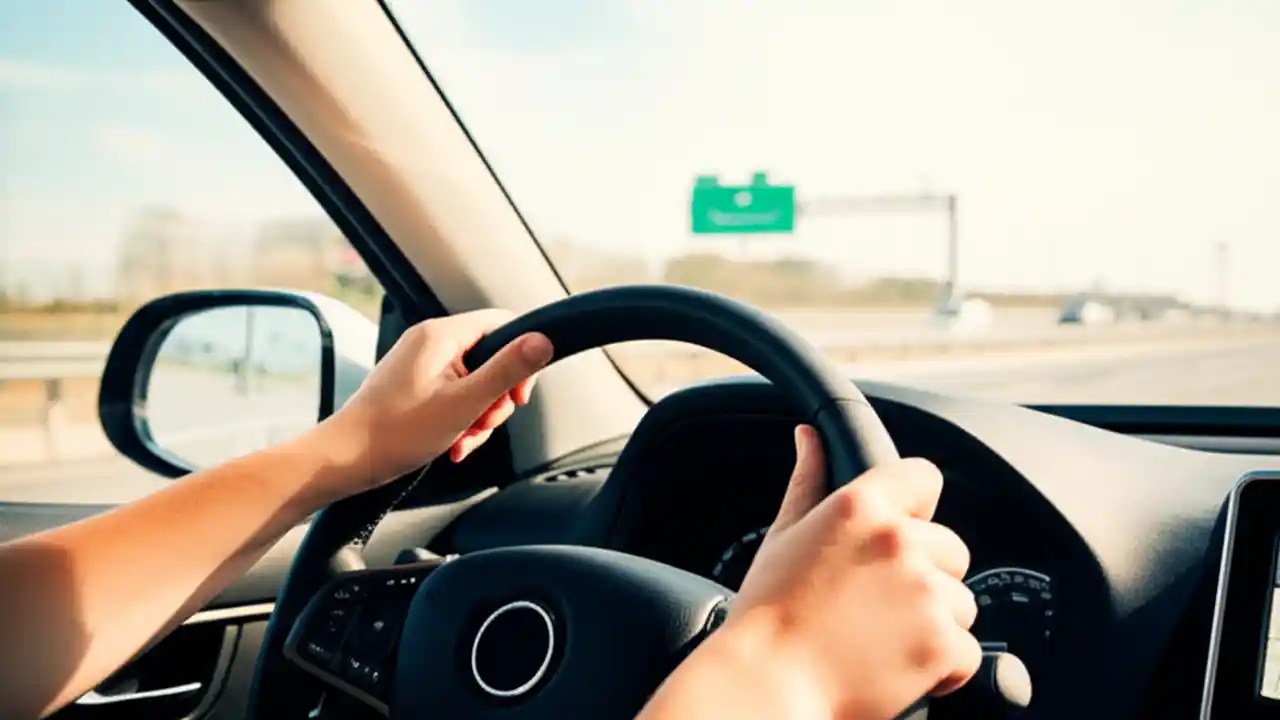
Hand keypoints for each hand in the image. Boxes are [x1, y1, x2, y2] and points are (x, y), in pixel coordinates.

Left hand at [315, 309, 551, 491]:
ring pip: (475, 383)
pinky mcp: (415, 385)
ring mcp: (421, 364)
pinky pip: (454, 395)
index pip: (502, 324)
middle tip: (483, 423)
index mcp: (441, 336)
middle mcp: (430, 342)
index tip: (518, 395)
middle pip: (491, 358)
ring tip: (462, 440)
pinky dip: (460, 420)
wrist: (345, 460)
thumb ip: (507, 371)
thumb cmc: (395, 433)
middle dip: (496, 399)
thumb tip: (543, 341)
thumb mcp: (464, 404)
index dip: (520, 359)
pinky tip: (452, 444)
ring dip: (478, 416)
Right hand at [723, 425, 980, 719]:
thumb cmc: (769, 615)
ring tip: (881, 639)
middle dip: (926, 576)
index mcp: (860, 507)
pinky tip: (896, 667)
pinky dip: (942, 667)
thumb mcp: (784, 537)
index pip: (924, 477)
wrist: (769, 685)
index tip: (899, 536)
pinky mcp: (941, 643)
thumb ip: (808, 480)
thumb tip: (809, 436)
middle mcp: (898, 541)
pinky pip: (966, 650)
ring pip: (961, 601)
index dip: (916, 508)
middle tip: (877, 604)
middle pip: (951, 547)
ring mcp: (924, 592)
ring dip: (933, 622)